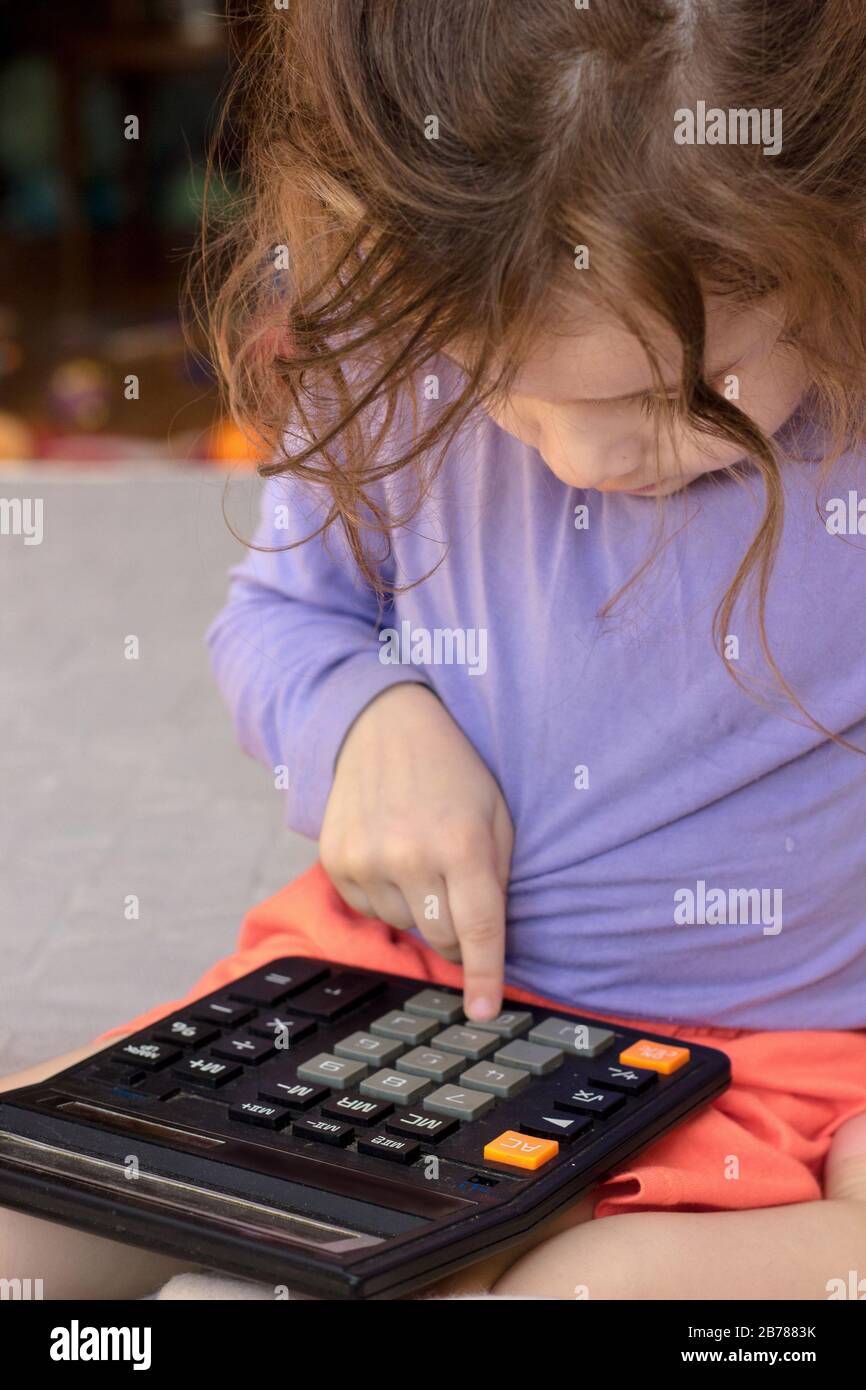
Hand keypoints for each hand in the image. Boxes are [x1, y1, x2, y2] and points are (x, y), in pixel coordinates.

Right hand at [320, 683, 512, 1020]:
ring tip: (419, 854)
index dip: (485, 977)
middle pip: (441, 938)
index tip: (484, 1012)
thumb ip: (497, 877)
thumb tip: (485, 944)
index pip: (478, 929)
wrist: (382, 725)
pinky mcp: (335, 861)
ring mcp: (366, 860)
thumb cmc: (454, 772)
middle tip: (458, 895)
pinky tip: (391, 854)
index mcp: (462, 842)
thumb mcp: (495, 814)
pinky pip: (369, 909)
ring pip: (404, 925)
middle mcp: (410, 855)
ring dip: (419, 906)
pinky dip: (386, 894)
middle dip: (457, 932)